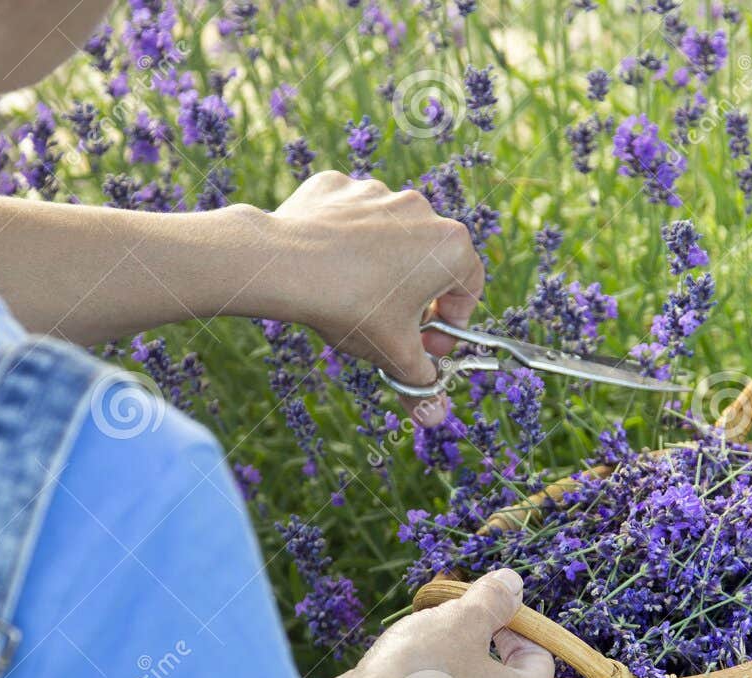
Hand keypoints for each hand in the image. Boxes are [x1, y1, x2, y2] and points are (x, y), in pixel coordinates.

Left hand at [266, 171, 482, 417]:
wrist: (283, 265)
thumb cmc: (352, 307)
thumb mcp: (394, 355)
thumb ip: (422, 384)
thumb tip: (434, 416)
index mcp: (450, 246)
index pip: (468, 290)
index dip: (451, 325)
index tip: (427, 345)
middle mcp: (421, 210)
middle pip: (429, 263)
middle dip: (415, 297)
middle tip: (391, 327)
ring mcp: (378, 193)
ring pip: (389, 239)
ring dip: (381, 267)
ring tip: (353, 297)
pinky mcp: (338, 188)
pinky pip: (350, 219)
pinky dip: (344, 240)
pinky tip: (327, 266)